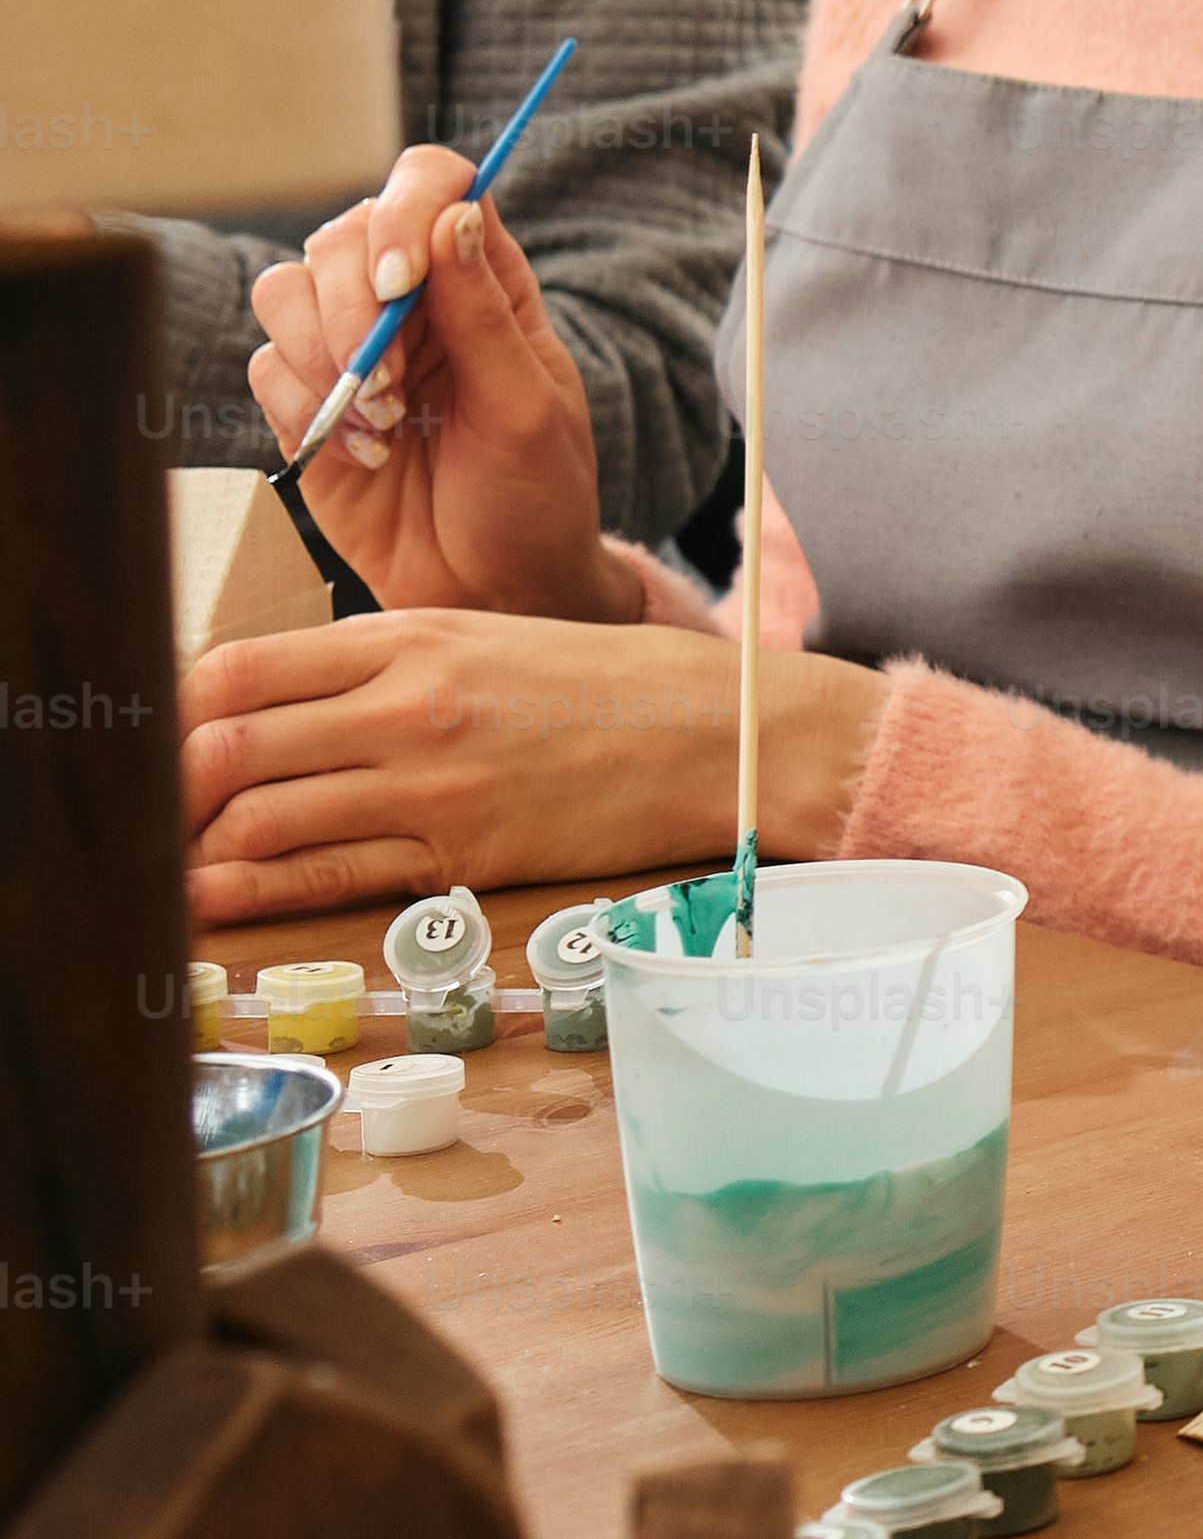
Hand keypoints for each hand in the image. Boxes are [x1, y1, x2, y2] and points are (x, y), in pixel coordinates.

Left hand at [180, 612, 881, 924]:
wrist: (724, 733)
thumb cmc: (610, 689)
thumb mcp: (490, 643)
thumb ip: (388, 668)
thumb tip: (290, 708)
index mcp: (410, 639)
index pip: (237, 667)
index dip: (169, 712)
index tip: (154, 745)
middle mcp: (407, 703)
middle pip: (226, 742)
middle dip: (164, 790)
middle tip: (142, 820)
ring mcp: (433, 779)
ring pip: (261, 815)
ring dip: (197, 849)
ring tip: (168, 871)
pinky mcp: (462, 850)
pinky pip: (327, 874)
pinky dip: (254, 891)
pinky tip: (217, 899)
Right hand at [242, 155, 620, 615]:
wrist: (492, 587)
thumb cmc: (535, 496)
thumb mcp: (529, 407)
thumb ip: (485, 313)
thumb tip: (454, 214)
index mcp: (485, 283)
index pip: (435, 186)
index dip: (405, 207)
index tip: (401, 277)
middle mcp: (413, 302)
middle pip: (342, 234)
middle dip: (353, 306)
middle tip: (395, 384)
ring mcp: (353, 349)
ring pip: (285, 290)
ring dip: (324, 356)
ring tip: (384, 422)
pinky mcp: (306, 403)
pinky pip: (268, 367)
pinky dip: (306, 407)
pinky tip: (365, 453)